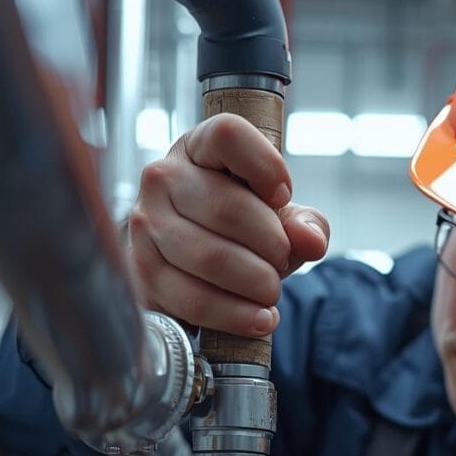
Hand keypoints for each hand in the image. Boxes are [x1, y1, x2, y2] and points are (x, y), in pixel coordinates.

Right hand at [126, 113, 330, 335]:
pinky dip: (237, 315)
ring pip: (212, 258)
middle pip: (229, 209)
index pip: (228, 136)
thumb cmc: (239, 231)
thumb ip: (304, 224)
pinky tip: (259, 319)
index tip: (283, 195)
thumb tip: (311, 240)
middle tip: (282, 262)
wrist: (190, 267)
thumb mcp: (278, 218)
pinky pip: (195, 299)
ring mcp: (146, 225)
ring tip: (271, 292)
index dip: (265, 166)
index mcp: (198, 149)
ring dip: (257, 283)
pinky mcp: (143, 273)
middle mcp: (163, 179)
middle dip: (272, 246)